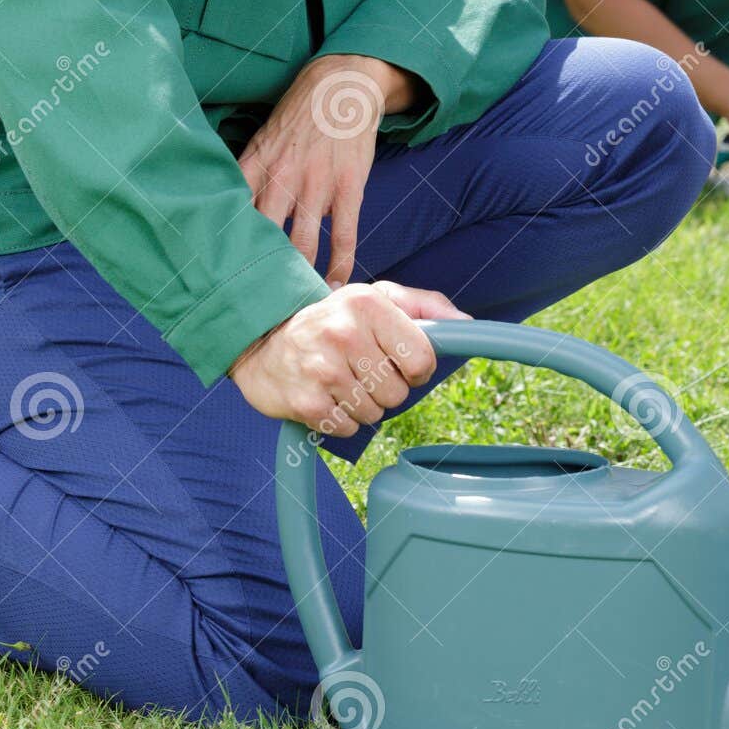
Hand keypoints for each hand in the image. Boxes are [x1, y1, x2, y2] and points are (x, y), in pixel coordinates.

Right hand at [227, 280, 472, 431]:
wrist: (261, 342)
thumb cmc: (331, 320)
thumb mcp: (376, 298)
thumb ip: (424, 307)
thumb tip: (467, 324)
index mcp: (368, 303)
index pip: (421, 358)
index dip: (415, 369)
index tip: (396, 363)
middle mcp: (344, 332)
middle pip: (399, 392)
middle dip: (385, 388)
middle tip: (360, 369)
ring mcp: (322, 368)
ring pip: (375, 414)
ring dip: (363, 406)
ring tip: (340, 381)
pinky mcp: (306, 402)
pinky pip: (349, 429)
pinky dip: (341, 421)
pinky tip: (325, 397)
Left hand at [238, 53, 416, 285]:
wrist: (342, 85)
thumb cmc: (297, 115)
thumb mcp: (261, 138)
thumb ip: (246, 175)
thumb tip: (222, 211)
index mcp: (254, 167)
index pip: (231, 217)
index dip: (224, 253)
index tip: (217, 283)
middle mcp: (282, 179)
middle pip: (264, 240)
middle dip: (260, 275)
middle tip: (257, 307)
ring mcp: (317, 184)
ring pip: (303, 245)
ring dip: (300, 278)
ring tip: (295, 304)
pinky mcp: (348, 187)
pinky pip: (343, 235)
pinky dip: (340, 264)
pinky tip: (336, 283)